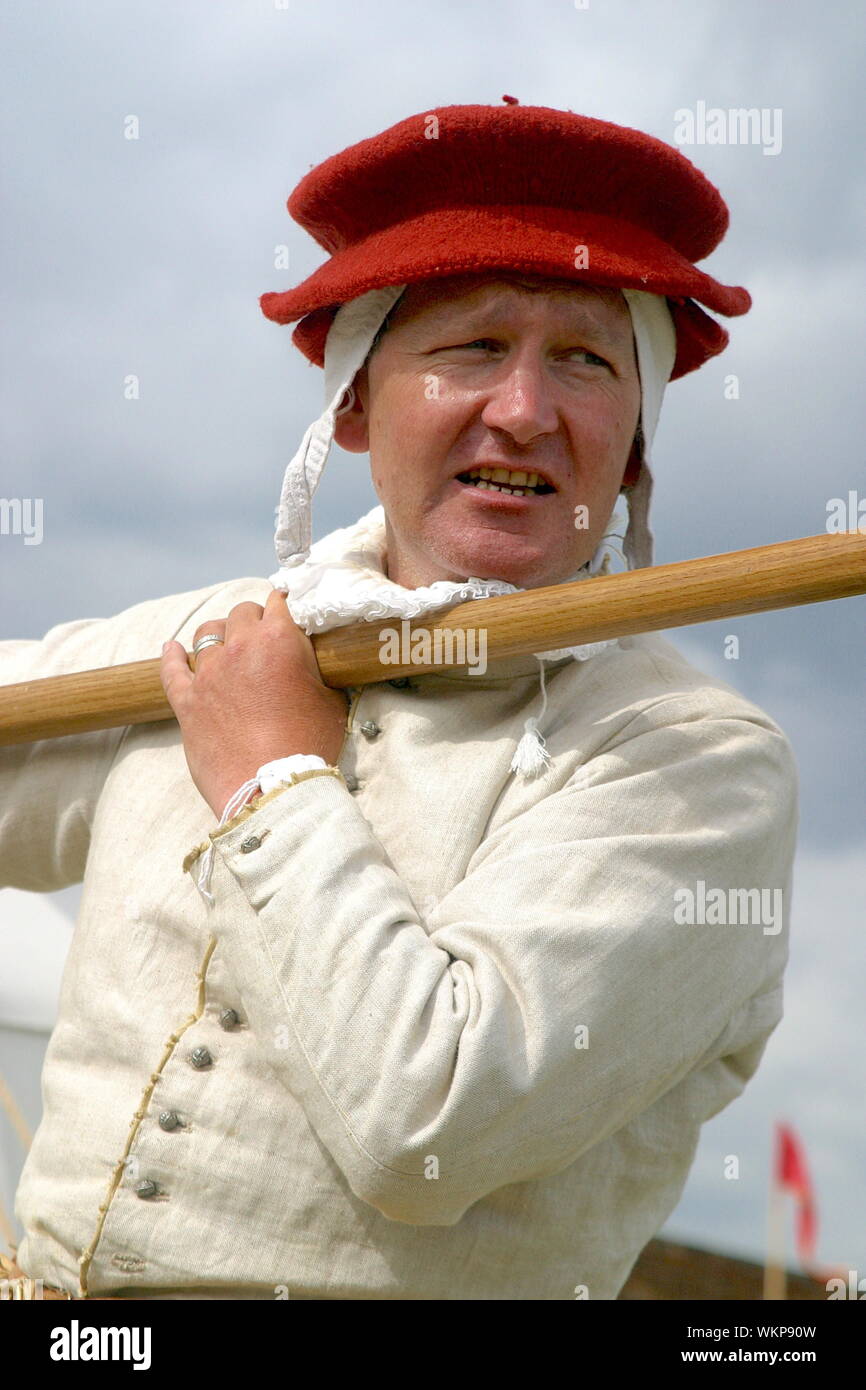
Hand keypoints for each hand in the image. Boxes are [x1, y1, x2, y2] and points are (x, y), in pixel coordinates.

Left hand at [160, 590, 349, 818]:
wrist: (272, 787)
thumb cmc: (308, 746)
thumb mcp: (329, 700)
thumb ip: (315, 673)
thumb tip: (309, 667)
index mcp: (279, 641)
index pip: (278, 603)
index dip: (283, 605)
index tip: (286, 610)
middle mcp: (240, 648)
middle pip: (241, 613)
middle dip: (253, 619)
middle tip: (262, 634)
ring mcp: (209, 674)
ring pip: (207, 633)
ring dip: (219, 632)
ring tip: (226, 642)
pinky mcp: (187, 701)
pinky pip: (171, 670)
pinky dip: (171, 656)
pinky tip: (172, 648)